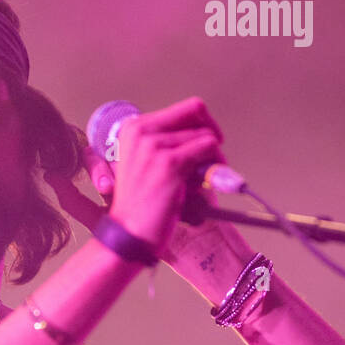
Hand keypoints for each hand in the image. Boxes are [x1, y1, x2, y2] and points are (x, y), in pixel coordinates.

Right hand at [46, 98, 226, 259]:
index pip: (185, 109)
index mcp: (133, 128)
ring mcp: (154, 146)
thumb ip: (168, 144)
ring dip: (212, 158)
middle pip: (197, 114)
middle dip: (211, 137)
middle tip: (213, 161)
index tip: (208, 144)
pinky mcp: (169, 164)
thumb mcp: (146, 164)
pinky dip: (215, 165)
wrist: (128, 236)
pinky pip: (208, 148)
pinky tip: (207, 182)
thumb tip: (208, 132)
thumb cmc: (140, 207)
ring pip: (205, 135)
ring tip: (202, 181)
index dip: (203, 124)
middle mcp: (141, 131)